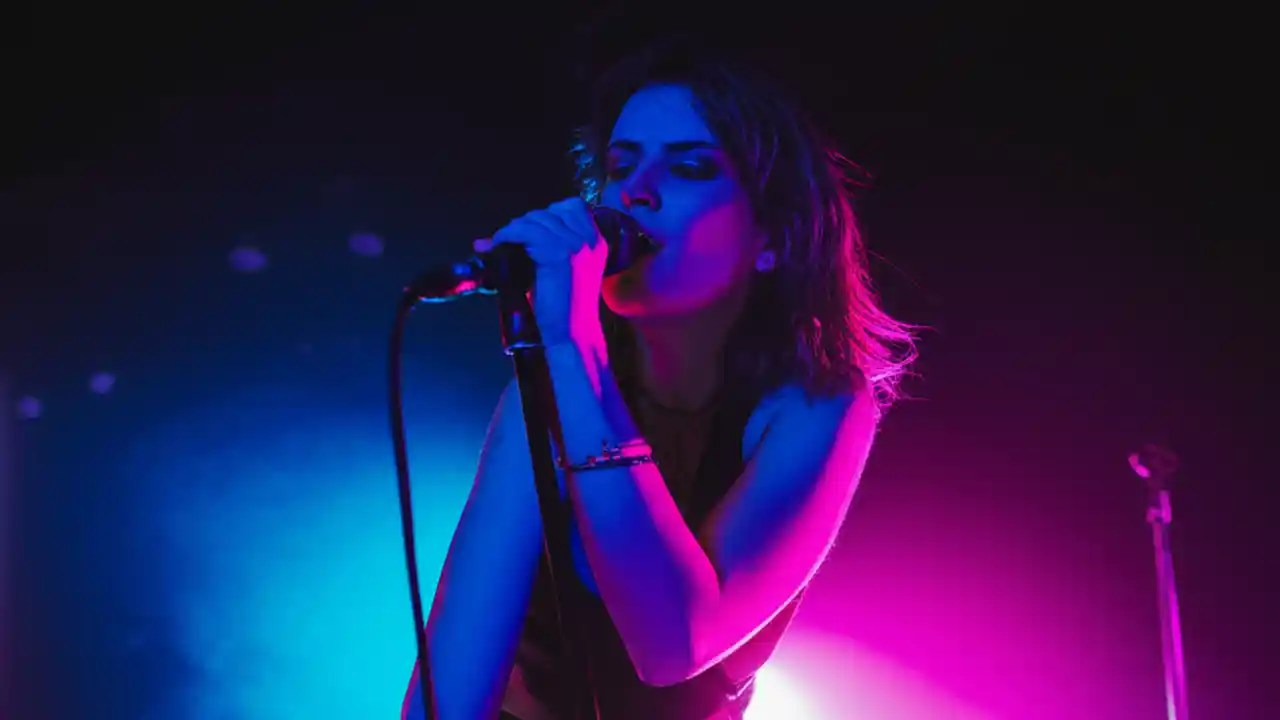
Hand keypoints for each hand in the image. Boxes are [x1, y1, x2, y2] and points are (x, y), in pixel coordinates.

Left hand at [475, 197, 607, 346]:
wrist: (572, 333)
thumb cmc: (565, 308)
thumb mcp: (559, 272)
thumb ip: (537, 249)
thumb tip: (484, 242)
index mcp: (597, 241)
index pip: (574, 206)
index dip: (548, 213)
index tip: (532, 229)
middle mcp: (590, 238)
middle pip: (551, 211)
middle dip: (528, 222)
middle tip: (512, 239)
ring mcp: (575, 244)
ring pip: (536, 219)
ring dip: (516, 228)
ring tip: (505, 242)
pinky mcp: (557, 253)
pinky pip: (525, 231)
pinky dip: (508, 234)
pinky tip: (500, 244)